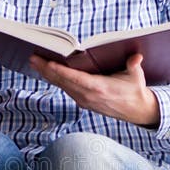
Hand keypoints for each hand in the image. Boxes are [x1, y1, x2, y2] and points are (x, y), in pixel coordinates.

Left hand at [29, 52, 160, 126]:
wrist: (136, 111)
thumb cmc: (135, 91)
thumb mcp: (137, 77)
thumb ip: (134, 66)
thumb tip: (136, 57)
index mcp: (99, 88)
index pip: (76, 78)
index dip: (61, 71)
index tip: (48, 63)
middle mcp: (88, 96)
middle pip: (63, 81)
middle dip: (46, 69)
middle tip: (32, 58)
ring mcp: (84, 100)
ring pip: (62, 85)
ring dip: (47, 74)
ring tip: (35, 61)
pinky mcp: (83, 102)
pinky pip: (66, 89)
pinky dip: (55, 79)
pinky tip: (46, 71)